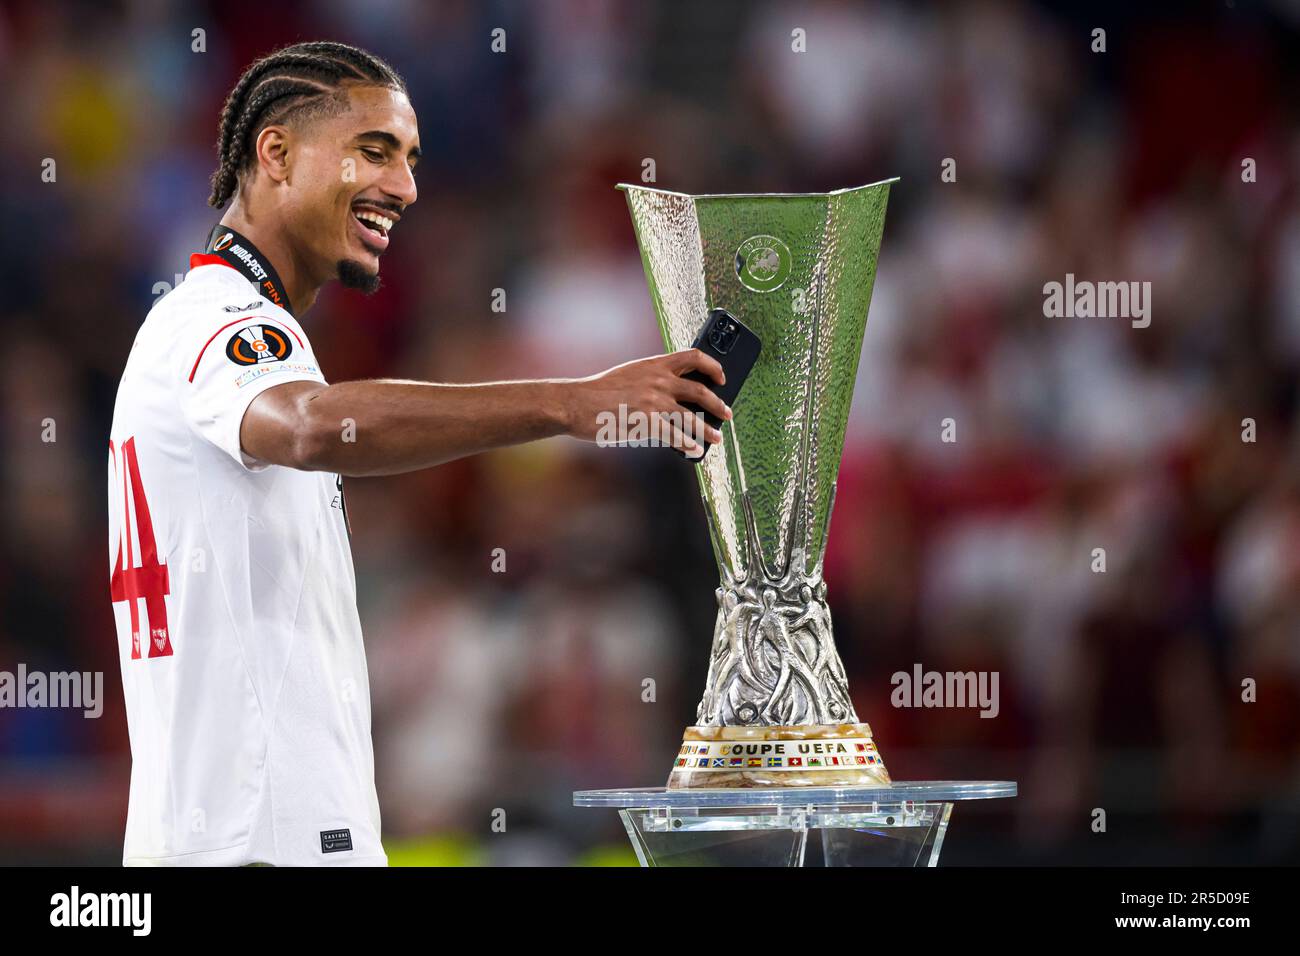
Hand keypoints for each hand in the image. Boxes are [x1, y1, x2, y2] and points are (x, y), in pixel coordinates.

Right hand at [565, 348, 733, 456]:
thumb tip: (676, 400)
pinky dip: (689, 445)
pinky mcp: (648, 423)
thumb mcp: (630, 375)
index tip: (722, 378)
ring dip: (708, 430)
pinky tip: (695, 450)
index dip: (714, 366)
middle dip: (719, 404)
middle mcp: (659, 380)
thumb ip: (652, 381)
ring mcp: (654, 402)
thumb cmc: (599, 392)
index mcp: (655, 364)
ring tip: (716, 438)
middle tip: (726, 413)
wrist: (576, 403)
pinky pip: (677, 437)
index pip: (694, 356)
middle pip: (701, 390)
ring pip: (693, 418)